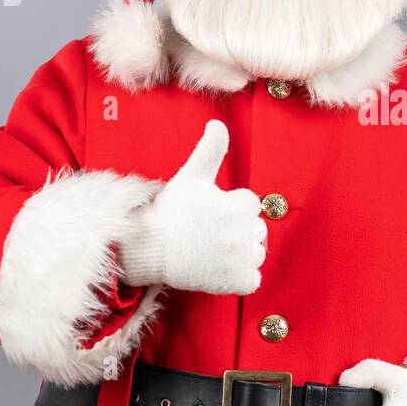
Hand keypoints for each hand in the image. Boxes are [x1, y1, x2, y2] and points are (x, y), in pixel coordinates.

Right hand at [116, 119, 266, 293]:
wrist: (150, 248)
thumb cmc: (172, 210)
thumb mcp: (192, 176)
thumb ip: (211, 149)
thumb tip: (218, 122)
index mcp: (240, 206)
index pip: (250, 205)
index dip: (229, 207)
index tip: (208, 212)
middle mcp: (243, 233)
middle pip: (255, 231)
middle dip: (236, 230)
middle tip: (207, 232)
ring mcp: (240, 260)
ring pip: (255, 254)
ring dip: (239, 254)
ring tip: (211, 250)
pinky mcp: (237, 282)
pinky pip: (252, 280)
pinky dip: (239, 278)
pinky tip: (217, 268)